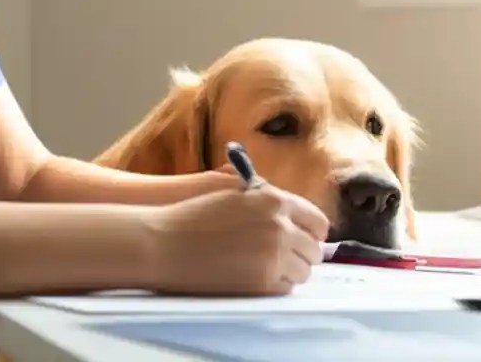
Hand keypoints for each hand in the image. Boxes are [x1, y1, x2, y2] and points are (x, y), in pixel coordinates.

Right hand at [143, 184, 329, 296]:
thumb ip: (266, 199)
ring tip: (270, 268)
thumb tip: (291, 215)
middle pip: (313, 249)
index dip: (313, 231)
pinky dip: (277, 284)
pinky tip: (257, 277)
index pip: (316, 220)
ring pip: (303, 271)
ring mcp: (273, 256)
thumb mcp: (233, 192)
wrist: (164, 242)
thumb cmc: (192, 215)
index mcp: (274, 200)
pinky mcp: (263, 283)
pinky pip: (286, 288)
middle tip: (288, 256)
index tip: (308, 237)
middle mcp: (280, 227)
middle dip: (302, 253)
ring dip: (291, 270)